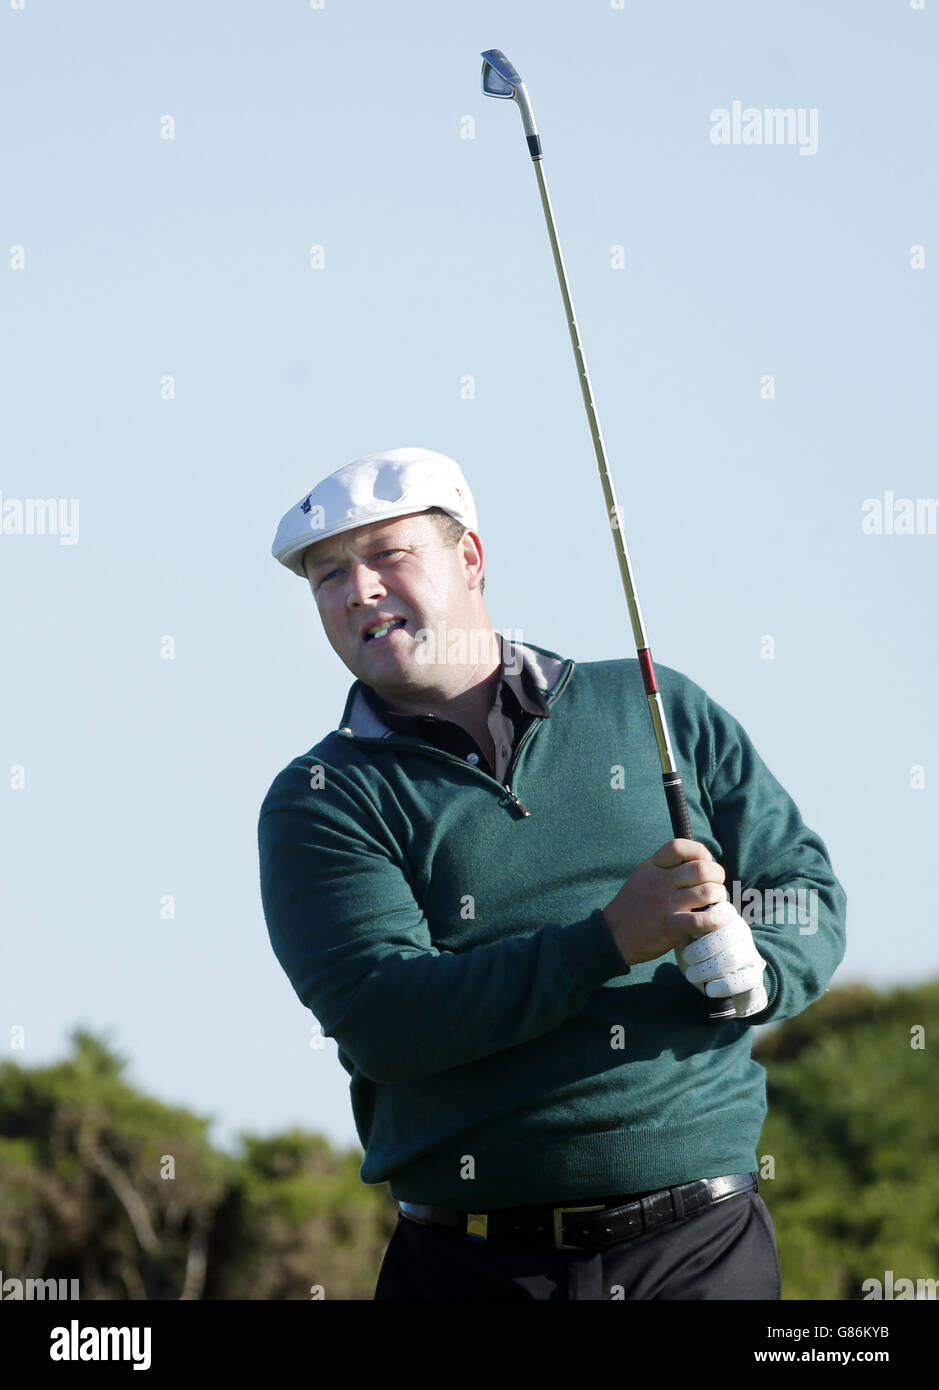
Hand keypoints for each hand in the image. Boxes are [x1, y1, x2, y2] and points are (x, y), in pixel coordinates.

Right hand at [601, 839, 729, 967]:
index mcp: (653, 867)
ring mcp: (666, 904)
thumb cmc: (634, 906)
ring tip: (716, 903)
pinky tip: (719, 919)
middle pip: (702, 868)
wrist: (613, 936)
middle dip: (717, 875)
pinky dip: (715, 920)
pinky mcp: (670, 926)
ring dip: (719, 897)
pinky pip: (700, 920)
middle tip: (716, 886)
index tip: (704, 863)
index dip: (699, 852)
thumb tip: (701, 863)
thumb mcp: (643, 876)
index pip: (679, 846)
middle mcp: (660, 882)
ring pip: (707, 892)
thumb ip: (666, 867)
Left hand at [673, 902, 768, 1018]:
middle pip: (724, 936)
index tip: (688, 932)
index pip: (718, 912)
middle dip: (702, 948)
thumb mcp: (690, 936)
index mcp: (725, 916)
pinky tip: (709, 990)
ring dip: (708, 969)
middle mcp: (741, 932)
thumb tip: (681, 927)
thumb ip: (685, 927)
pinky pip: (743, 979)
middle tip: (686, 957)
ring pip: (733, 959)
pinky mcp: (755, 975)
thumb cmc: (701, 952)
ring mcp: (750, 953)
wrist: (726, 978)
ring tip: (692, 975)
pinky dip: (723, 986)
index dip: (702, 922)